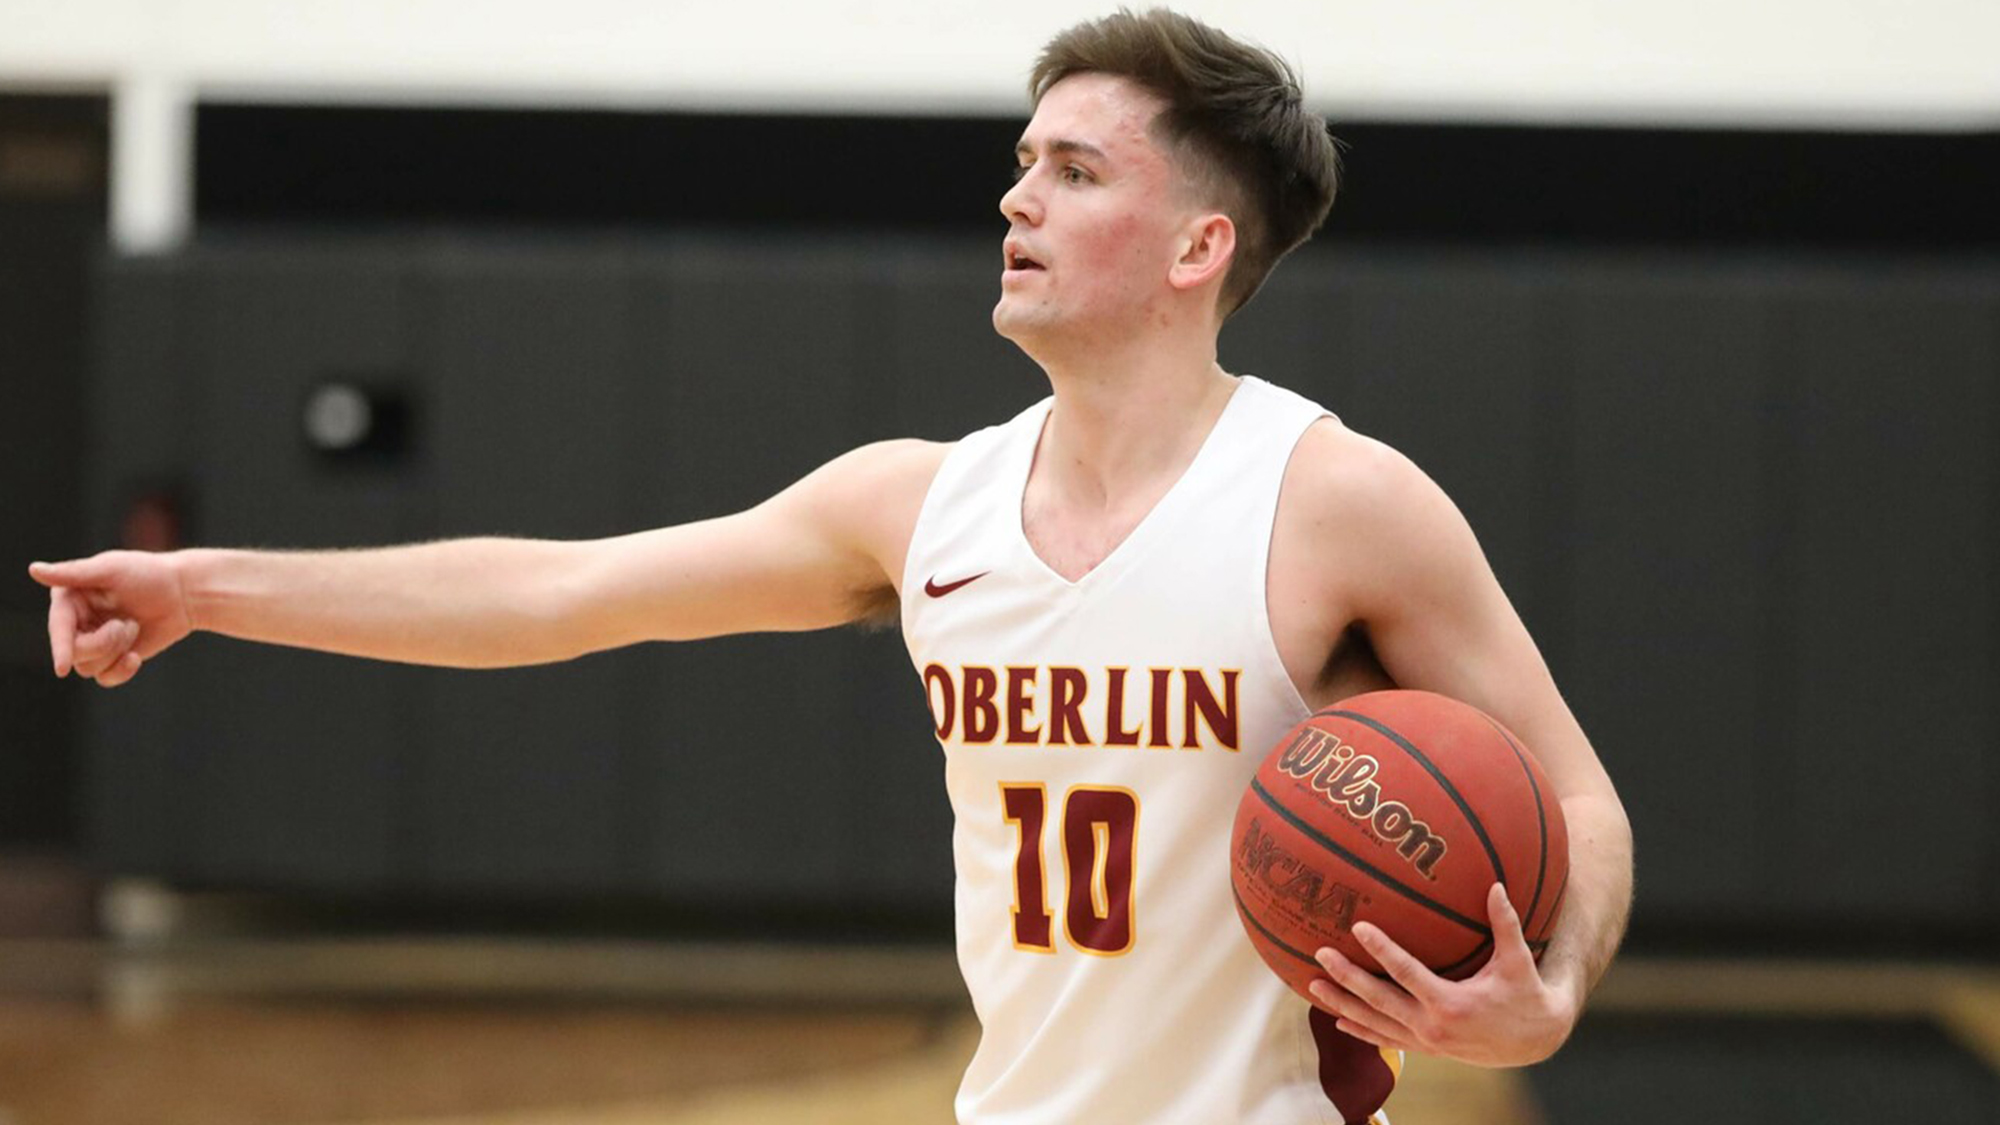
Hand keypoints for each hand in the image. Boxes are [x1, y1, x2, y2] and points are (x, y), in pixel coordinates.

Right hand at [28, 552, 195, 686]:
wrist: (184, 593)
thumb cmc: (149, 574)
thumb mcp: (111, 569)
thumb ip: (74, 573)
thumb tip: (34, 570)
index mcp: (70, 599)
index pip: (58, 627)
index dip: (60, 647)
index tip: (62, 667)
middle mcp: (76, 622)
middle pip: (73, 652)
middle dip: (103, 643)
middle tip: (126, 624)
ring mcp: (94, 642)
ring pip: (88, 667)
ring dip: (116, 650)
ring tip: (134, 626)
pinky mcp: (113, 658)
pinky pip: (105, 678)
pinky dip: (121, 671)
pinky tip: (135, 657)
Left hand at [1307, 883, 1578, 1067]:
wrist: (1534, 1042)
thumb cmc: (1526, 995)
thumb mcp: (1518, 961)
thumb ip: (1505, 924)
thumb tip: (1495, 885)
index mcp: (1451, 1004)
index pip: (1406, 973)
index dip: (1381, 950)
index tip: (1357, 927)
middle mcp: (1433, 1027)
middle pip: (1379, 1000)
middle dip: (1347, 978)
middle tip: (1321, 954)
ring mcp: (1426, 1042)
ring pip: (1375, 1023)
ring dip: (1342, 1004)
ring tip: (1312, 985)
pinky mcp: (1426, 1049)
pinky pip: (1386, 1039)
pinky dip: (1361, 1031)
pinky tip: (1337, 1021)